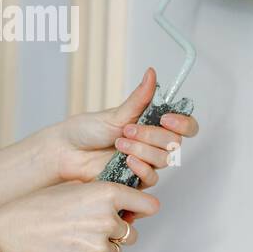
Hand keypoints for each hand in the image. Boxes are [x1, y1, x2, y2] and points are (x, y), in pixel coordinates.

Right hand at [0, 180, 159, 251]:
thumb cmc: (41, 205)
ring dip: (103, 246)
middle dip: (118, 231)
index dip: (143, 208)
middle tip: (94, 227)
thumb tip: (126, 204)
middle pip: (132, 232)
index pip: (148, 204)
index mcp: (107, 193)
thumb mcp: (75, 187)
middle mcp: (108, 219)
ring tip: (77, 237)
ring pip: (116, 250)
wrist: (16, 231)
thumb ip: (103, 194)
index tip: (140, 211)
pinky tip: (71, 248)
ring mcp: (100, 244)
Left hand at [52, 67, 199, 189]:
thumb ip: (139, 98)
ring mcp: (145, 162)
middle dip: (152, 136)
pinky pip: (151, 178)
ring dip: (143, 150)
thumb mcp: (116, 113)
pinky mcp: (135, 179)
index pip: (185, 126)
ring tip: (119, 143)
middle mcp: (153, 143)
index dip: (183, 123)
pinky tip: (127, 161)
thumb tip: (151, 73)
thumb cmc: (87, 130)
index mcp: (153, 123)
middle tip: (127, 130)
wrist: (67, 152)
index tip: (166, 118)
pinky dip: (142, 168)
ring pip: (164, 160)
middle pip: (175, 144)